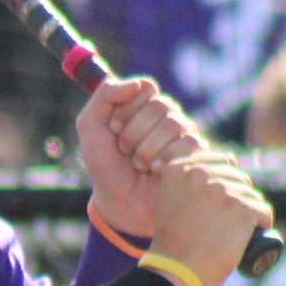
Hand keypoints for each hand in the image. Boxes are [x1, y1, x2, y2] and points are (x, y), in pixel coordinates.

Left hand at [75, 76, 205, 235]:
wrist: (119, 202)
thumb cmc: (105, 165)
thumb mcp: (90, 128)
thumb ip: (104, 97)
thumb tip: (136, 84)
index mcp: (143, 105)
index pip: (145, 87)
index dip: (127, 108)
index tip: (113, 128)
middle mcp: (166, 115)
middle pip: (160, 105)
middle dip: (134, 132)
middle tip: (124, 150)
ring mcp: (184, 133)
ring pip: (174, 124)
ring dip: (147, 148)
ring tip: (139, 165)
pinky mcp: (196, 154)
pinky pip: (188, 144)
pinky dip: (165, 159)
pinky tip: (155, 171)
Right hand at [148, 149, 273, 285]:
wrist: (176, 270)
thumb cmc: (174, 241)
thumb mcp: (172, 199)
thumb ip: (190, 179)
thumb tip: (229, 160)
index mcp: (180, 169)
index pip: (221, 162)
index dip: (224, 182)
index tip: (216, 204)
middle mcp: (200, 174)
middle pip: (237, 177)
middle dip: (236, 197)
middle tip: (222, 223)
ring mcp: (223, 190)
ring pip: (251, 195)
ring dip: (248, 212)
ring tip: (232, 232)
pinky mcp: (242, 208)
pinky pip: (263, 211)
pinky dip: (261, 224)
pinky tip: (249, 236)